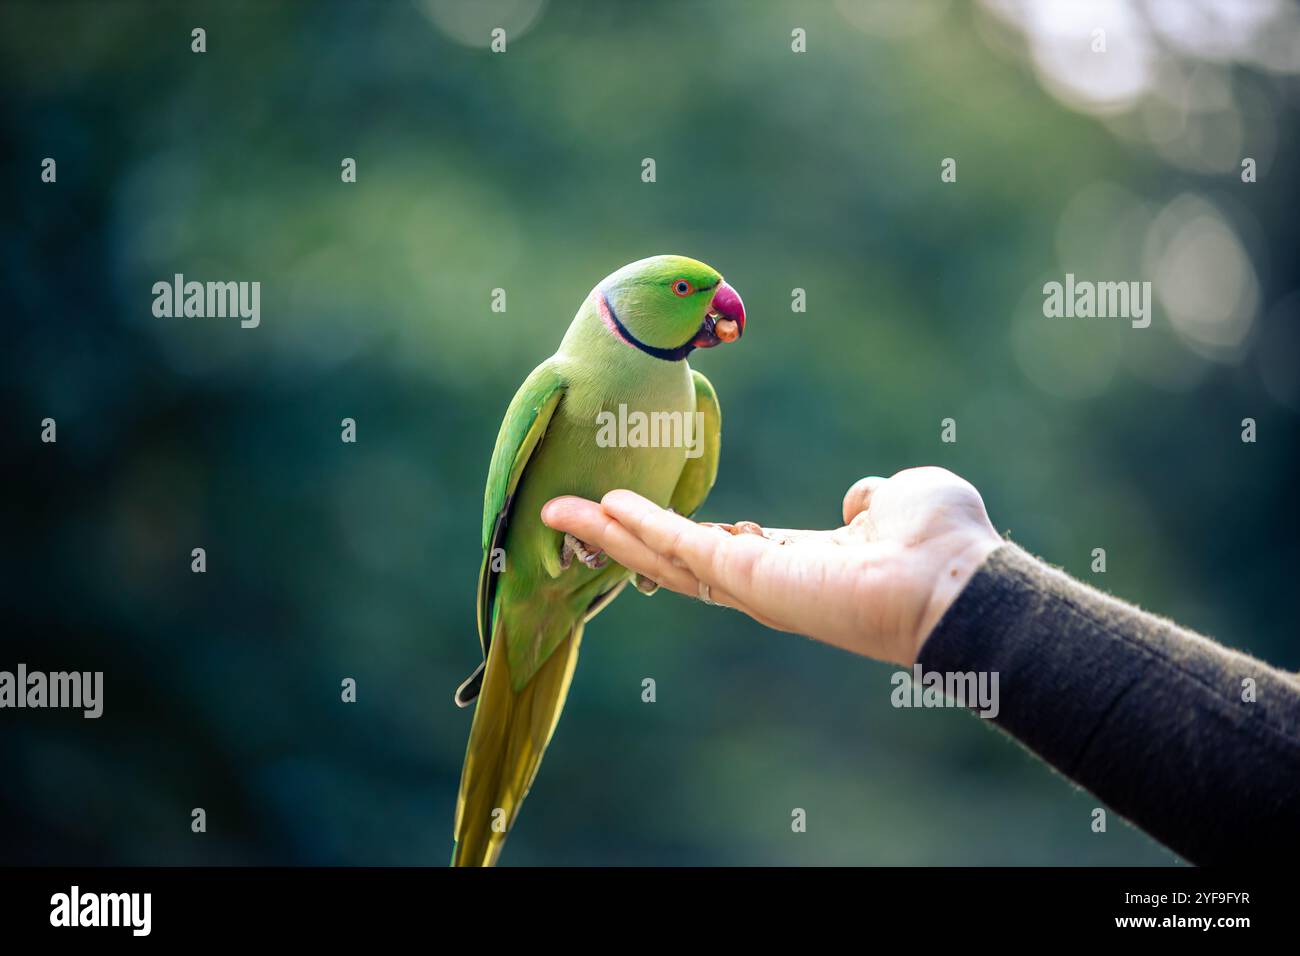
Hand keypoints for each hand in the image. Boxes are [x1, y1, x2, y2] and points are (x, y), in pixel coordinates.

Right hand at [540, 466, 1002, 664]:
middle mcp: (767, 582)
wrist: (963, 584)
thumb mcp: (902, 497)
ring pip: (664, 561)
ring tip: (560, 510)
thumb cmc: (946, 543)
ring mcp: (755, 585)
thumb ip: (873, 496)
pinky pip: (684, 548)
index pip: (718, 550)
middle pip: (673, 562)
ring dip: (610, 535)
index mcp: (798, 564)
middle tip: (564, 513)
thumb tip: (862, 499)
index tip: (637, 511)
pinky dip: (642, 526)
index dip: (674, 531)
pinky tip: (604, 505)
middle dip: (617, 538)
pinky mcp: (751, 578)